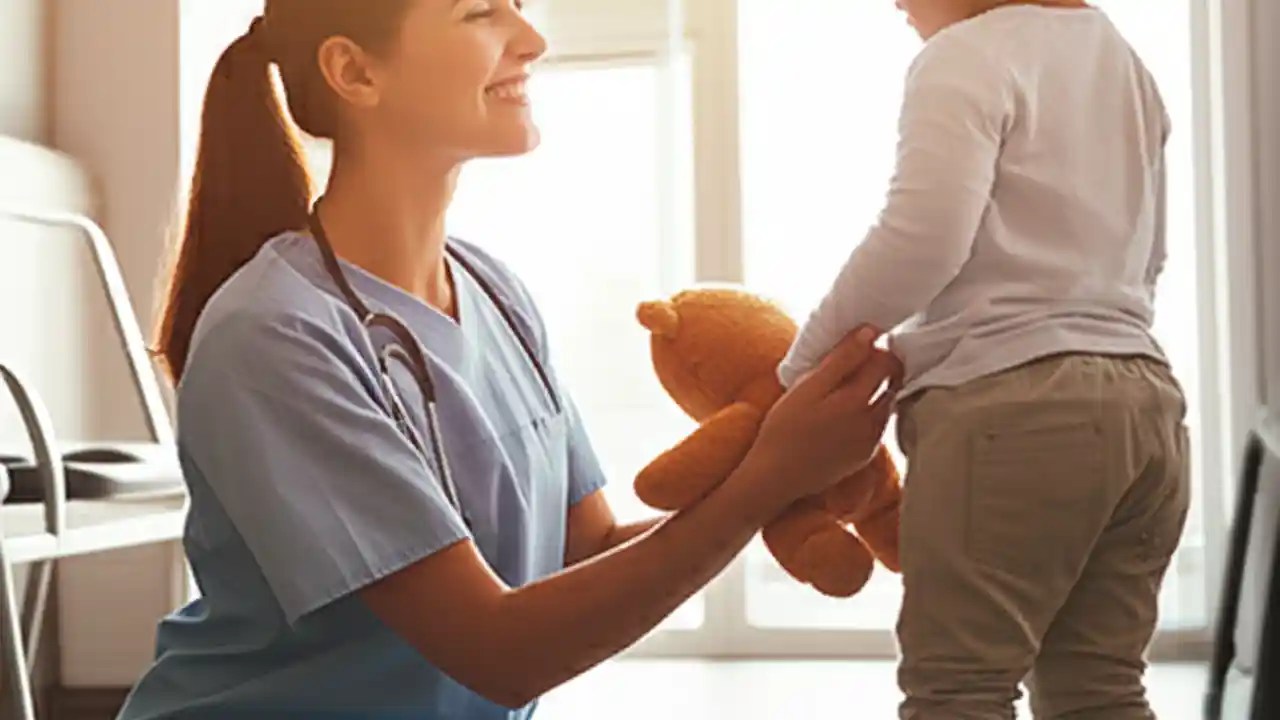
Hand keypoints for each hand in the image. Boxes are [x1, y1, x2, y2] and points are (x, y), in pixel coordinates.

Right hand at [741, 326, 902, 511]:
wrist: (776, 476)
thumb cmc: (784, 428)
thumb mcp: (807, 387)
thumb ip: (842, 358)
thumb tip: (870, 332)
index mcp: (856, 399)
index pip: (885, 361)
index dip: (877, 346)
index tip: (861, 341)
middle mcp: (872, 421)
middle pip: (892, 382)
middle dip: (881, 366)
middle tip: (858, 361)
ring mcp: (871, 441)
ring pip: (888, 404)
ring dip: (878, 390)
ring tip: (851, 386)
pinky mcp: (865, 455)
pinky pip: (879, 426)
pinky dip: (871, 412)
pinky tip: (848, 412)